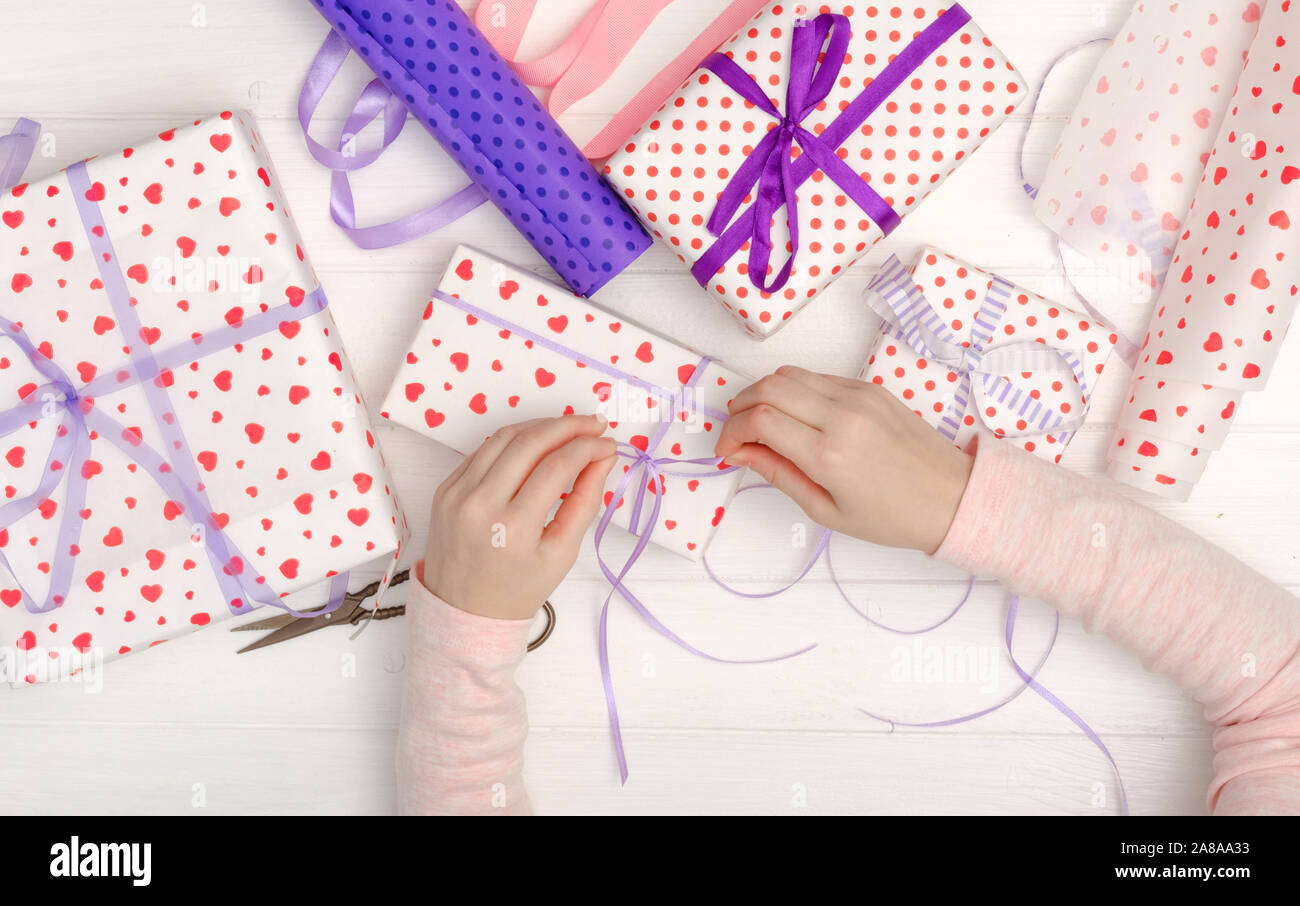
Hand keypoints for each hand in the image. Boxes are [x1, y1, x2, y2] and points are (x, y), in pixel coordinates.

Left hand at [423, 414, 616, 619]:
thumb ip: (586, 502)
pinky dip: (513, 440)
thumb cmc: (518, 588)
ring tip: (569, 428)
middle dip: (568, 426)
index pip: (558, 466)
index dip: (588, 448)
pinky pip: (483, 450)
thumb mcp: (562, 553)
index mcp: (513, 527)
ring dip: (541, 426)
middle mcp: (480, 504)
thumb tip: (603, 458)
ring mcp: (457, 493)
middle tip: (595, 424)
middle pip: (530, 442)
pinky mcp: (446, 488)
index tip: (608, 443)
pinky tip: (536, 442)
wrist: (464, 611)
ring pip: (504, 437)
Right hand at [714, 366, 972, 553]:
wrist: (951, 496)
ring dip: (764, 393)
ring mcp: (858, 396)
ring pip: (790, 374)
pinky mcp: (869, 387)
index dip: (732, 432)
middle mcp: (843, 416)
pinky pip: (818, 377)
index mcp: (830, 454)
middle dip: (741, 406)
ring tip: (760, 422)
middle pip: (769, 386)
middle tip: (737, 432)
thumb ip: (779, 474)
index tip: (727, 450)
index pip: (760, 420)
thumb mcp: (826, 510)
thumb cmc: (892, 516)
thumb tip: (741, 453)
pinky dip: (794, 390)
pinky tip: (795, 416)